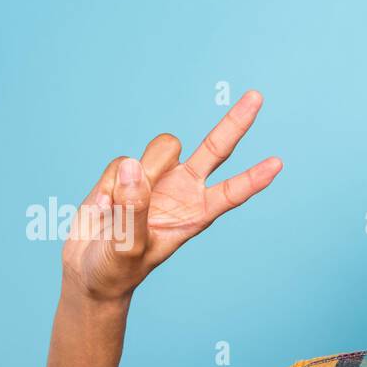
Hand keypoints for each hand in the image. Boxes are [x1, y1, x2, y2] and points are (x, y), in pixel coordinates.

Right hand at [62, 90, 281, 302]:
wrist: (89, 270)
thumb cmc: (117, 269)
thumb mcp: (129, 247)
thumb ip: (134, 209)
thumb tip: (133, 167)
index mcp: (196, 214)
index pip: (231, 192)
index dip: (253, 178)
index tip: (278, 164)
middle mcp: (183, 190)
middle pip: (214, 148)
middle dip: (234, 123)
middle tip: (258, 96)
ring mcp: (156, 178)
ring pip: (159, 148)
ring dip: (142, 171)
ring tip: (121, 208)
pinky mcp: (127, 172)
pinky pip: (120, 162)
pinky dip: (108, 185)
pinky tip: (104, 207)